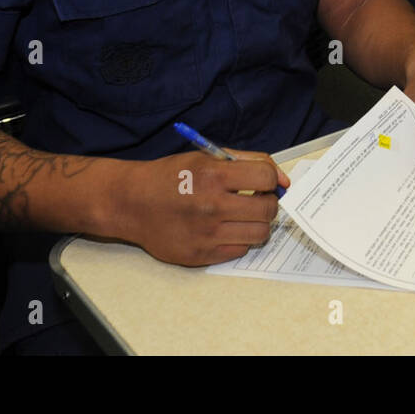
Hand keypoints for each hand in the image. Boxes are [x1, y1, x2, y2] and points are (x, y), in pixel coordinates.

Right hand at [117, 149, 288, 265]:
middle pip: (268, 209)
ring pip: (259, 234)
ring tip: (243, 216)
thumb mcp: (206, 157)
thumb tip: (283, 180)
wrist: (131, 203)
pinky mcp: (199, 256)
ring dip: (257, 223)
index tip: (264, 182)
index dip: (271, 179)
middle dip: (268, 202)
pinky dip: (238, 240)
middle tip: (256, 200)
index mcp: (213, 175)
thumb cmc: (171, 177)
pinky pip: (239, 251)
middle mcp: (211, 206)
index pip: (266, 178)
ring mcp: (205, 234)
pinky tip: (224, 229)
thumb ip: (248, 162)